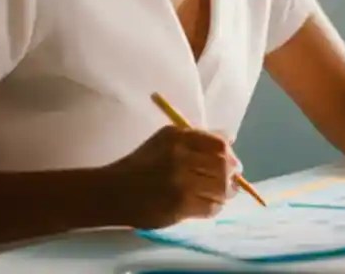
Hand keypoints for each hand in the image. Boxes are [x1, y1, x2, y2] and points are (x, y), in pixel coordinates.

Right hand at [103, 125, 242, 228]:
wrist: (113, 192)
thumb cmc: (141, 165)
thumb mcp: (164, 141)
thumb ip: (196, 138)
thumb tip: (230, 140)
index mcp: (177, 137)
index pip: (218, 143)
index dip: (228, 154)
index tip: (229, 161)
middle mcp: (180, 156)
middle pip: (223, 165)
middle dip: (231, 175)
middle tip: (230, 182)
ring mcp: (180, 182)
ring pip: (220, 188)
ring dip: (224, 193)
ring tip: (218, 194)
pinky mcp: (179, 205)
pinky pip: (210, 207)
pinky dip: (214, 207)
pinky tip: (207, 205)